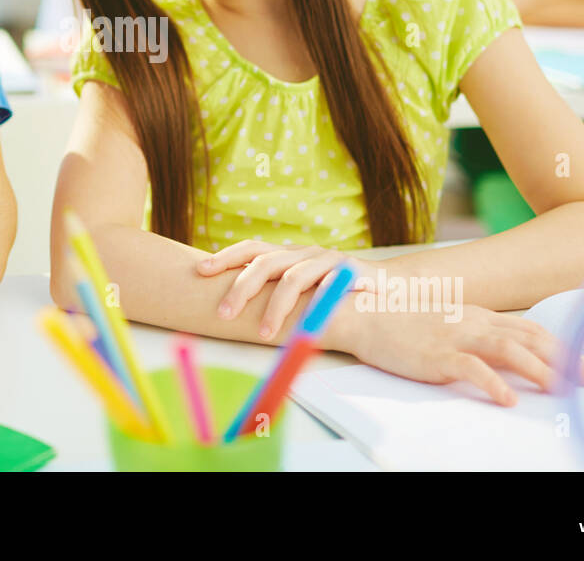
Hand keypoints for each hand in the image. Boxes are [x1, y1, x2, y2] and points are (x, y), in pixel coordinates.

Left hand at [196, 239, 373, 340]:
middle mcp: (303, 253)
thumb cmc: (330, 295)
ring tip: (263, 333)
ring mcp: (327, 260)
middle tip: (224, 314)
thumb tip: (225, 308)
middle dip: (241, 288)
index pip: (251, 249)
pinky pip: (329, 286)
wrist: (383, 288)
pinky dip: (315, 303)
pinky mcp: (351, 272)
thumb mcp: (298, 289)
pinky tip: (307, 324)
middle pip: (265, 263)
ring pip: (293, 278)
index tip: (200, 271)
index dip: (225, 257)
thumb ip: (270, 292)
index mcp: (286, 255)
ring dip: (276, 307)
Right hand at [344, 301, 561, 405]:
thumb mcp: (447, 322)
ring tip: (563, 390)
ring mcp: (455, 335)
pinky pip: (471, 367)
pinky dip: (492, 382)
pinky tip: (507, 399)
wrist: (361, 313)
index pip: (531, 329)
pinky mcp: (436, 353)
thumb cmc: (401, 321)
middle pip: (531, 339)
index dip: (564, 346)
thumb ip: (476, 333)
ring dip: (540, 370)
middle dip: (567, 359)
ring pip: (509, 350)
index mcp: (478, 315)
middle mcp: (474, 321)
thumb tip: (506, 355)